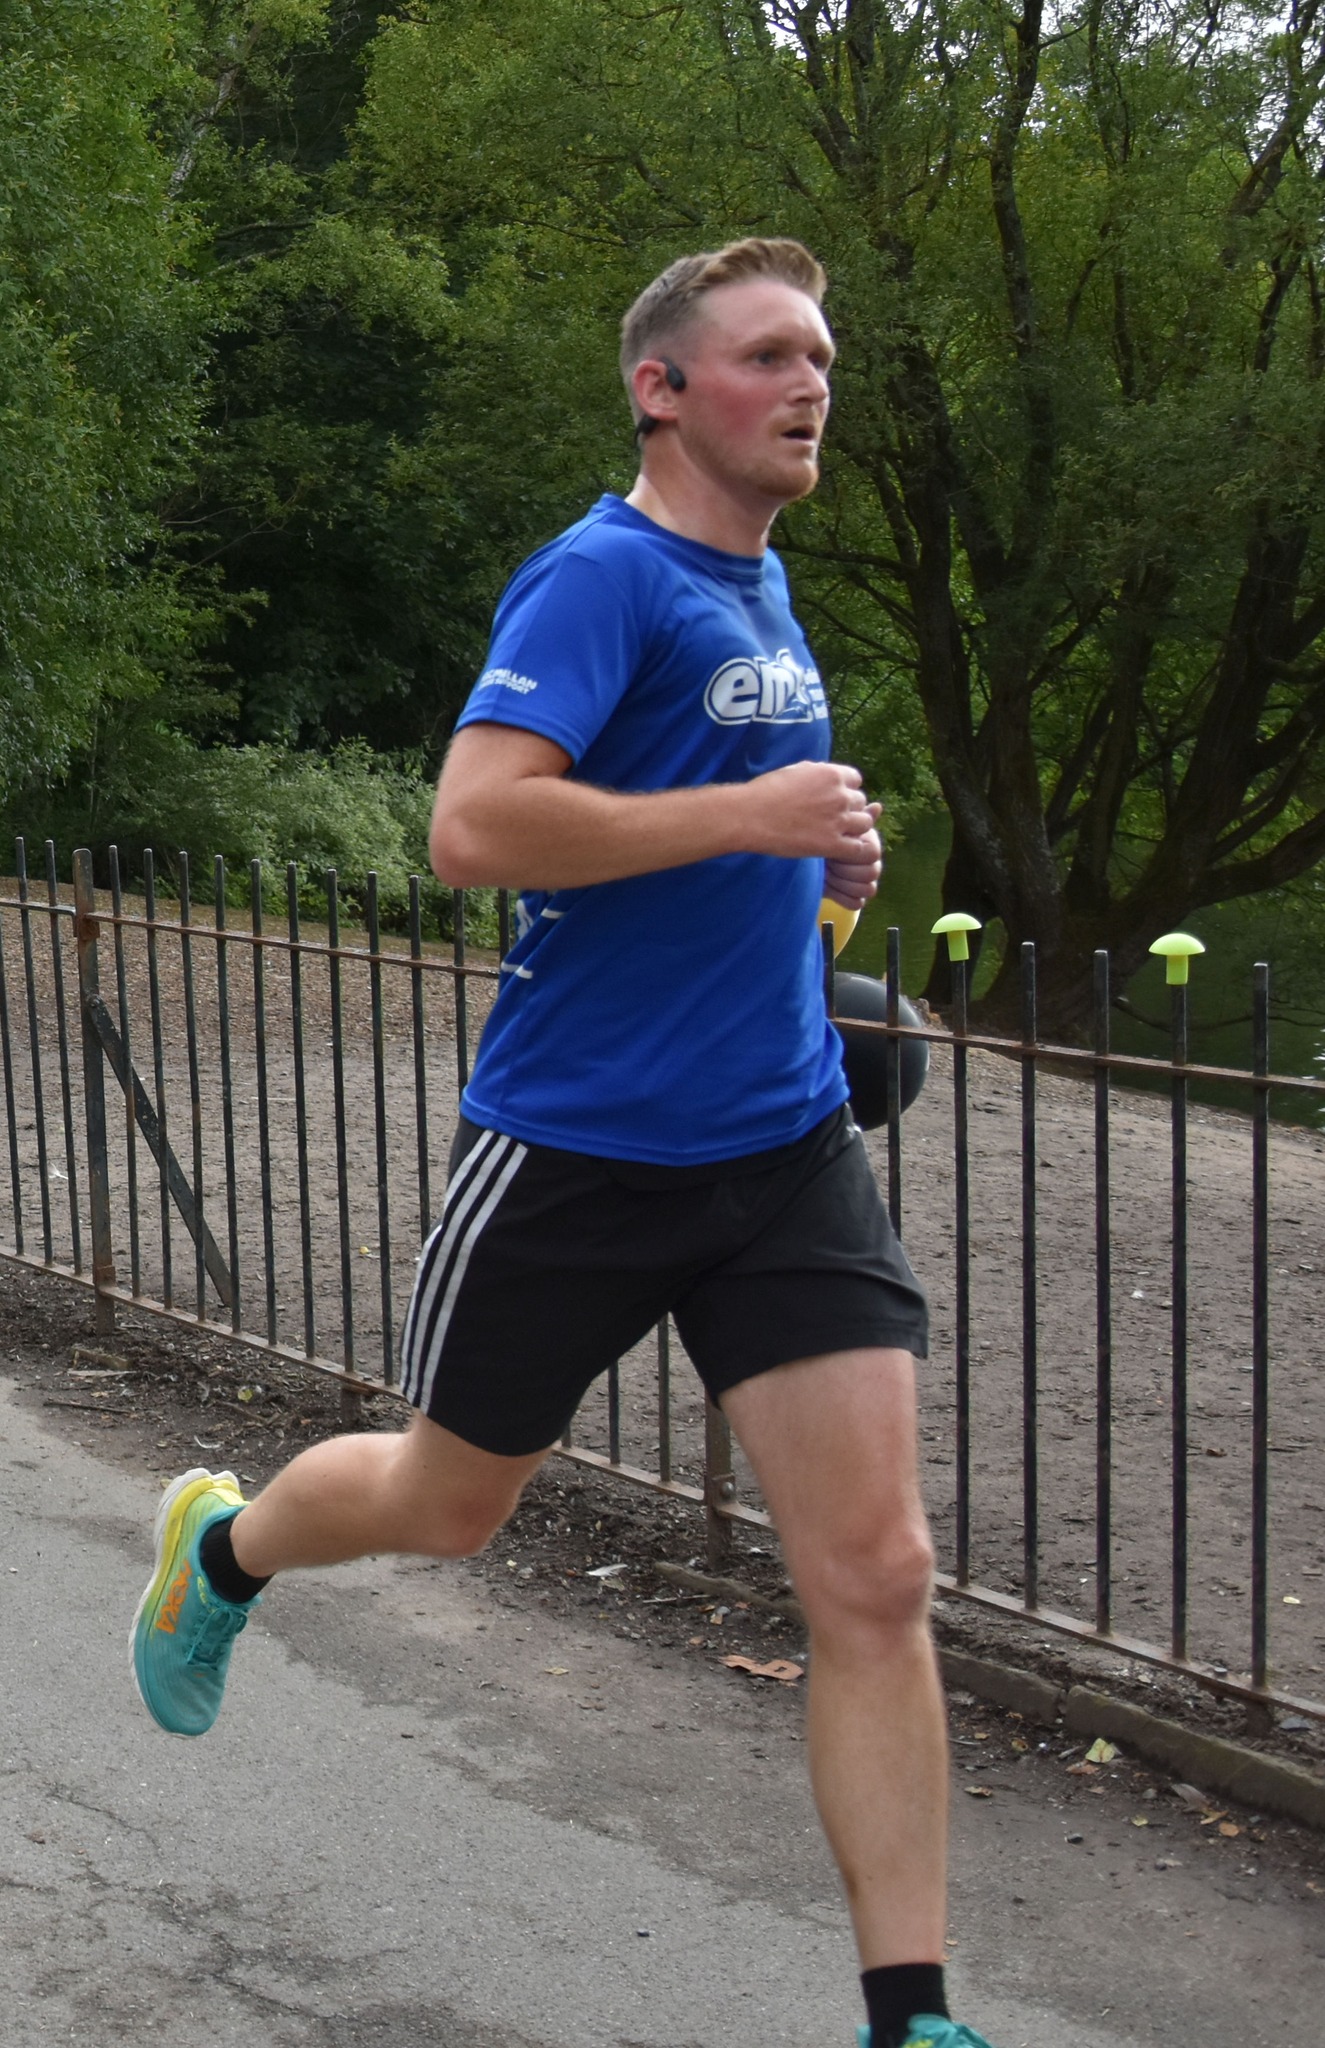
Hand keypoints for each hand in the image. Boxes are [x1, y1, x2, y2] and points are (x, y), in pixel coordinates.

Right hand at [746, 760, 881, 861]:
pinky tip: (839, 849)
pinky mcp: (832, 844)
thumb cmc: (766, 791)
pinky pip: (858, 848)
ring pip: (865, 824)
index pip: (856, 780)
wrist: (751, 815)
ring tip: (838, 833)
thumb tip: (827, 774)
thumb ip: (818, 773)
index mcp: (831, 774)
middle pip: (860, 801)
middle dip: (849, 809)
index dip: (846, 790)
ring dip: (854, 828)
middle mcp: (840, 795)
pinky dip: (853, 849)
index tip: (834, 799)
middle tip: (832, 818)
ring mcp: (838, 820)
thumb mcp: (796, 770)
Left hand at [824, 836, 882, 909]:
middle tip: (826, 865)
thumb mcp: (827, 834)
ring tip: (824, 875)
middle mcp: (873, 862)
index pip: (873, 854)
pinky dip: (840, 898)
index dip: (851, 855)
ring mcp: (867, 882)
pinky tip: (826, 887)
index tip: (832, 852)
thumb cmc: (817, 841)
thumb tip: (852, 833)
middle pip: (872, 873)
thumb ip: (841, 833)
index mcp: (870, 842)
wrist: (804, 856)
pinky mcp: (856, 898)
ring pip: (868, 889)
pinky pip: (856, 903)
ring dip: (842, 883)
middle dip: (843, 870)